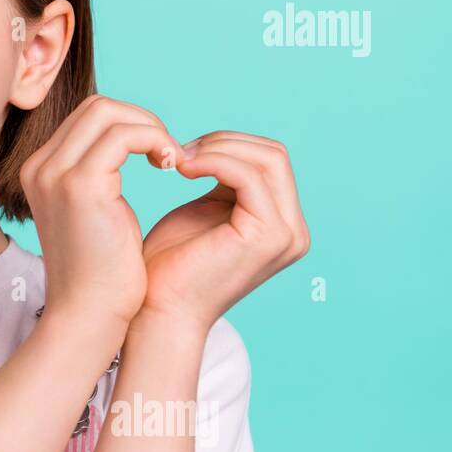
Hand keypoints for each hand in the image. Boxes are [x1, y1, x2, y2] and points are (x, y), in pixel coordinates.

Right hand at [20, 95, 183, 326]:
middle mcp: (39, 166)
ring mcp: (55, 173)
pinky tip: (171, 166)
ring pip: (109, 113)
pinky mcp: (80, 185)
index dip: (128, 124)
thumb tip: (130, 141)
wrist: (89, 314)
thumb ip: (100, 174)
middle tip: (169, 153)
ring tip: (172, 159)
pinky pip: (124, 136)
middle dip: (141, 120)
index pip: (86, 117)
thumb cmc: (101, 273)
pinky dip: (155, 140)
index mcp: (39, 171)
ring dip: (150, 128)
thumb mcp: (96, 212)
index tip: (157, 153)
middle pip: (96, 106)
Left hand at [140, 130, 309, 331]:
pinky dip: (214, 162)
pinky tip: (183, 169)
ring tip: (178, 160)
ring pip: (267, 160)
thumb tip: (223, 145)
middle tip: (180, 152)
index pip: (269, 161)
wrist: (158, 308)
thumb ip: (225, 181)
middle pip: (274, 155)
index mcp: (281, 223)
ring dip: (218, 149)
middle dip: (224, 142)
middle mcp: (293, 230)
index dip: (227, 145)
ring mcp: (286, 234)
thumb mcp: (206, 210)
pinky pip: (248, 177)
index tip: (183, 151)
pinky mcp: (269, 236)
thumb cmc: (172, 264)